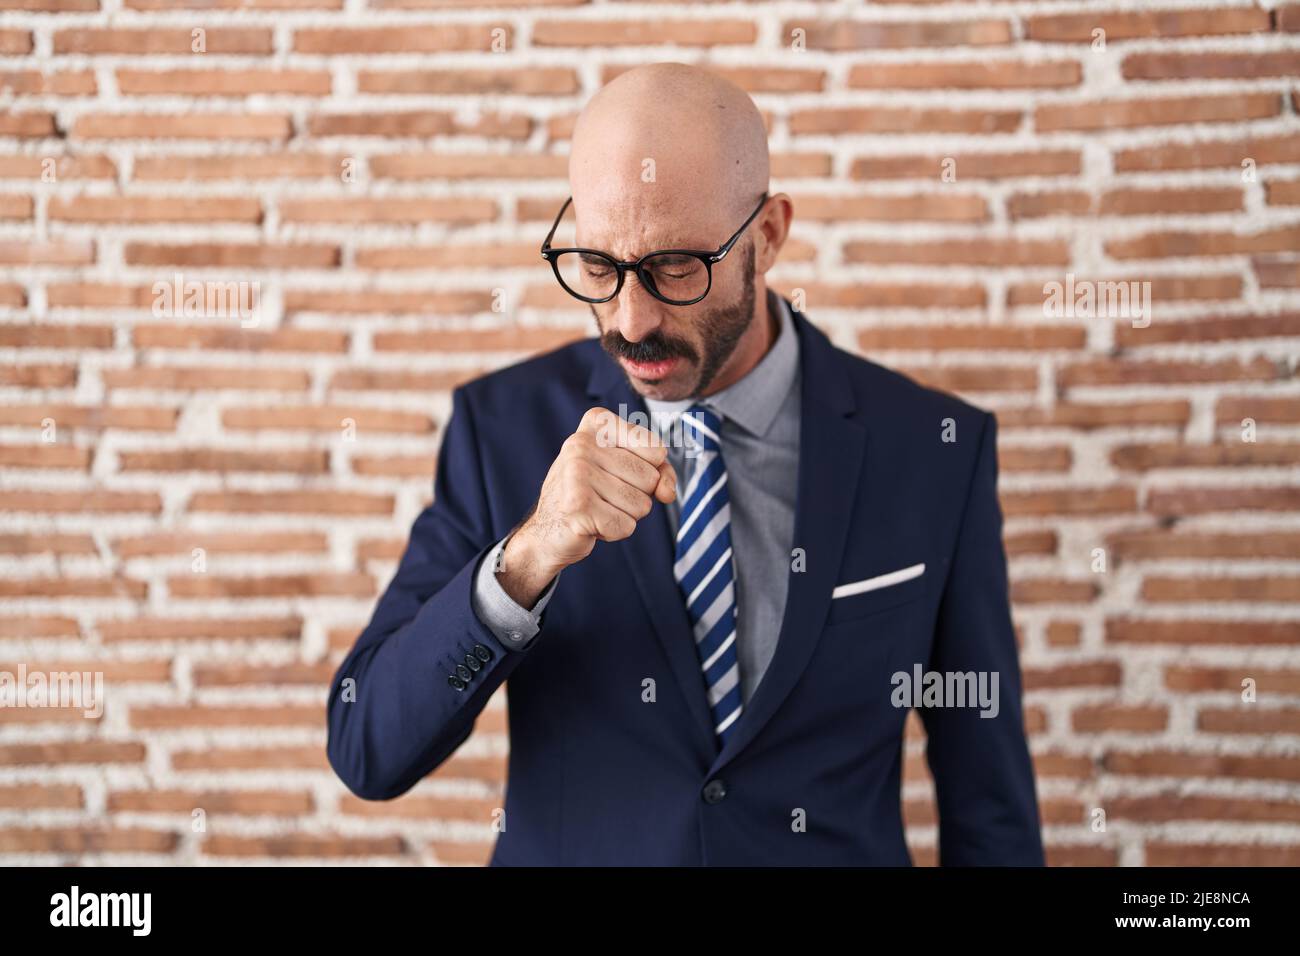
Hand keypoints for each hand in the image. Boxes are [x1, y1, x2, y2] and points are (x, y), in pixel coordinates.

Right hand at [499, 407, 676, 606]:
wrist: (548, 532)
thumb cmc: (591, 495)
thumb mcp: (628, 471)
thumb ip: (660, 472)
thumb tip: (667, 493)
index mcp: (596, 424)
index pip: (656, 450)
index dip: (649, 471)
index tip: (618, 473)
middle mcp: (582, 443)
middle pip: (650, 478)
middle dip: (636, 496)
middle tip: (603, 495)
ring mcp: (577, 473)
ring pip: (641, 505)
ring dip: (624, 515)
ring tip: (596, 508)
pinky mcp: (577, 505)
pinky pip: (625, 526)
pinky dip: (614, 532)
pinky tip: (590, 524)